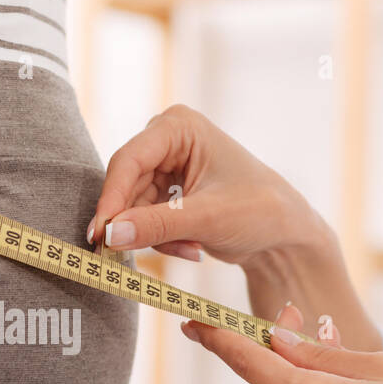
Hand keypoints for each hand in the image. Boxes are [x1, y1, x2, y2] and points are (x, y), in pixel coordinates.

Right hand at [86, 105, 333, 266]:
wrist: (283, 234)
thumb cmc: (260, 211)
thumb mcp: (208, 218)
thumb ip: (156, 225)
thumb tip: (109, 236)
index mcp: (178, 127)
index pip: (129, 160)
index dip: (111, 198)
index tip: (99, 235)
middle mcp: (165, 140)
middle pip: (124, 186)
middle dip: (135, 224)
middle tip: (130, 256)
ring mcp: (163, 167)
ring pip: (130, 209)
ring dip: (153, 237)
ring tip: (190, 248)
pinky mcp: (164, 193)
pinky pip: (142, 221)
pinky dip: (161, 241)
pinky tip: (191, 247)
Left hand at [182, 304, 382, 383]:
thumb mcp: (379, 369)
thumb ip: (319, 353)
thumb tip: (276, 337)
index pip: (249, 362)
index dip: (218, 339)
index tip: (192, 323)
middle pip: (268, 382)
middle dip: (279, 352)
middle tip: (301, 322)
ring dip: (301, 383)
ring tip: (347, 371)